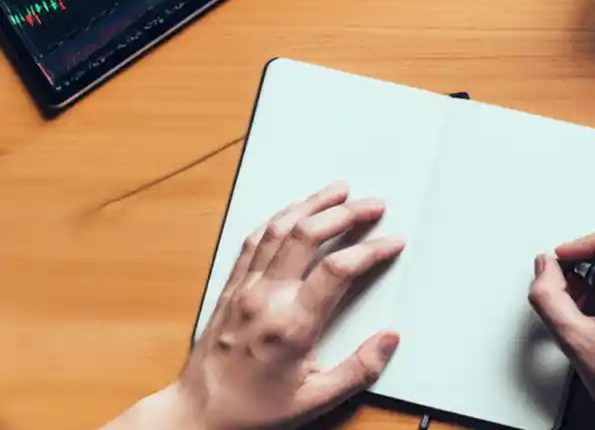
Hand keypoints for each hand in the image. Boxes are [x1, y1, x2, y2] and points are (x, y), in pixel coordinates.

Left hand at [103, 183, 405, 429]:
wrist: (198, 414)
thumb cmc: (254, 410)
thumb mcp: (315, 400)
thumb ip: (359, 369)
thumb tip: (390, 338)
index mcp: (290, 326)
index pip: (337, 270)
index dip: (370, 251)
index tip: (392, 243)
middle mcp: (265, 299)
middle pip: (307, 236)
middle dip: (345, 213)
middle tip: (374, 205)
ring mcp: (244, 289)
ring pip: (278, 229)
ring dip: (311, 204)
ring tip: (339, 191)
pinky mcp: (230, 288)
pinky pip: (254, 241)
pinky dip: (278, 218)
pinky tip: (295, 211)